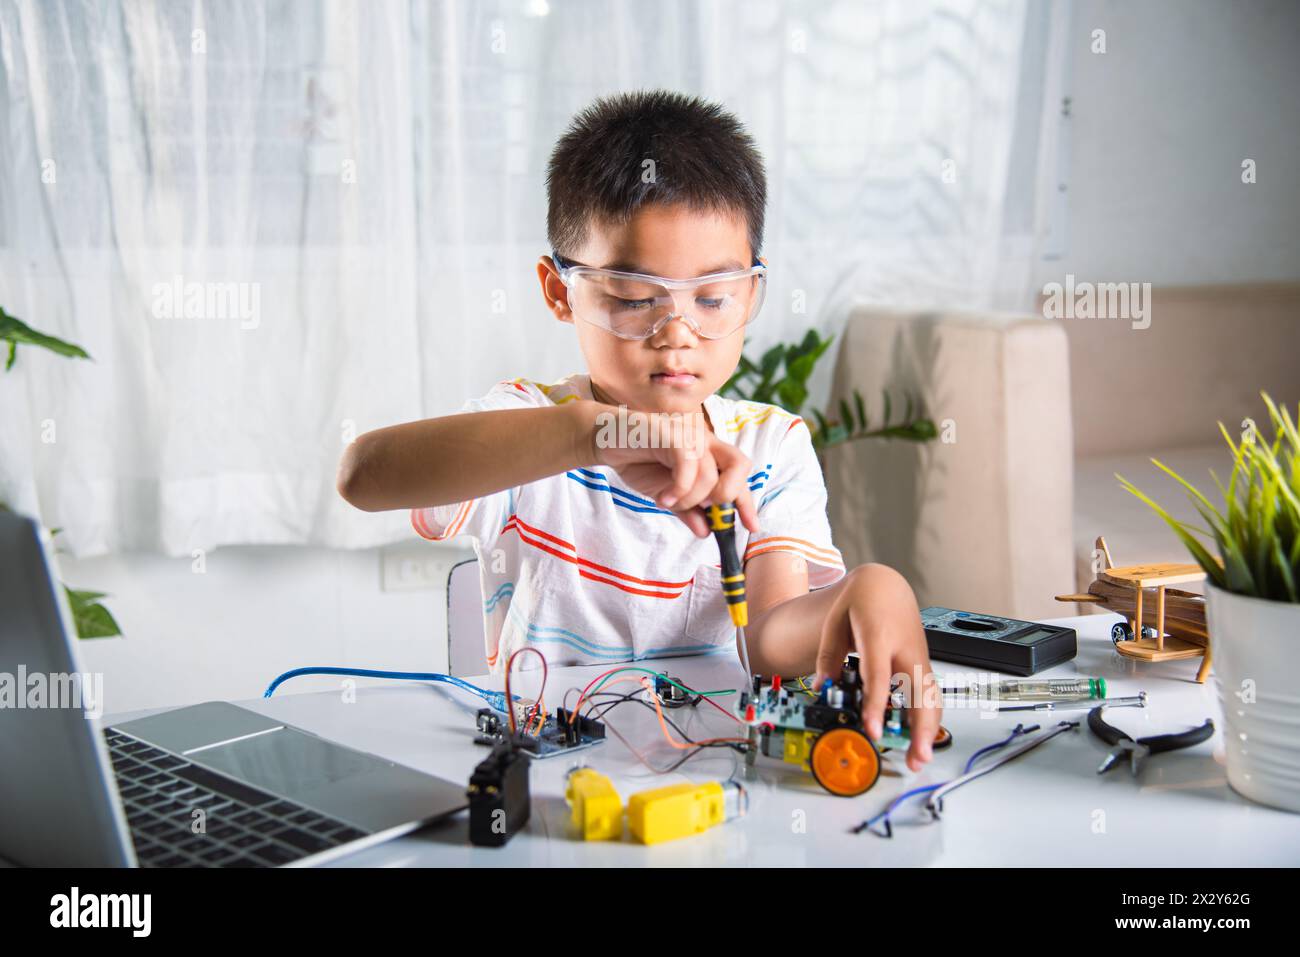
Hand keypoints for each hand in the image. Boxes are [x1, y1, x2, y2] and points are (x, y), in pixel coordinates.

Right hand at [590, 405, 759, 537]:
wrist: (605, 439)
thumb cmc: (637, 461)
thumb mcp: (666, 494)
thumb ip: (687, 509)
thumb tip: (705, 531)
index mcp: (707, 453)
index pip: (737, 476)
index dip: (747, 502)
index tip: (752, 526)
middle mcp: (705, 441)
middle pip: (740, 465)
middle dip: (728, 496)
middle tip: (706, 510)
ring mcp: (691, 435)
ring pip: (710, 476)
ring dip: (690, 499)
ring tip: (667, 501)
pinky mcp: (674, 434)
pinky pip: (689, 467)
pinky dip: (679, 489)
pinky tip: (663, 498)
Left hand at [810, 564, 940, 771]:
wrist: (885, 584)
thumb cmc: (861, 600)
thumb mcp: (834, 622)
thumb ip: (827, 657)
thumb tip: (823, 688)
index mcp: (879, 635)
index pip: (878, 676)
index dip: (877, 706)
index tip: (875, 731)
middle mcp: (904, 648)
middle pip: (919, 691)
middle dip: (919, 727)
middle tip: (915, 757)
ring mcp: (918, 656)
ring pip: (932, 695)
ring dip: (929, 728)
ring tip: (918, 758)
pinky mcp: (922, 663)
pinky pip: (930, 693)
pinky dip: (930, 717)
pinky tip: (922, 738)